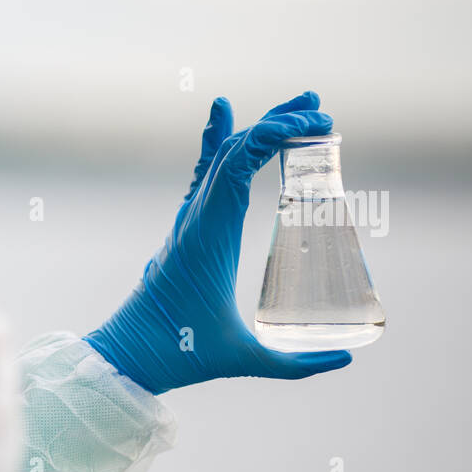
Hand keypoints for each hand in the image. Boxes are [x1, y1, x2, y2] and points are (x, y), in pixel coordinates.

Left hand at [84, 92, 352, 394]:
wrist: (126, 354)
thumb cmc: (179, 355)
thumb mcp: (241, 358)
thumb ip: (295, 365)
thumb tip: (345, 362)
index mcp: (210, 235)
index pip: (241, 164)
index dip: (277, 134)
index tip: (316, 127)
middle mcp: (197, 218)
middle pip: (236, 150)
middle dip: (278, 122)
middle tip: (319, 107)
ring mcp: (189, 220)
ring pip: (221, 158)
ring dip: (257, 129)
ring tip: (299, 108)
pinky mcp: (186, 229)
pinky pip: (205, 175)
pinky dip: (220, 144)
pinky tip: (224, 113)